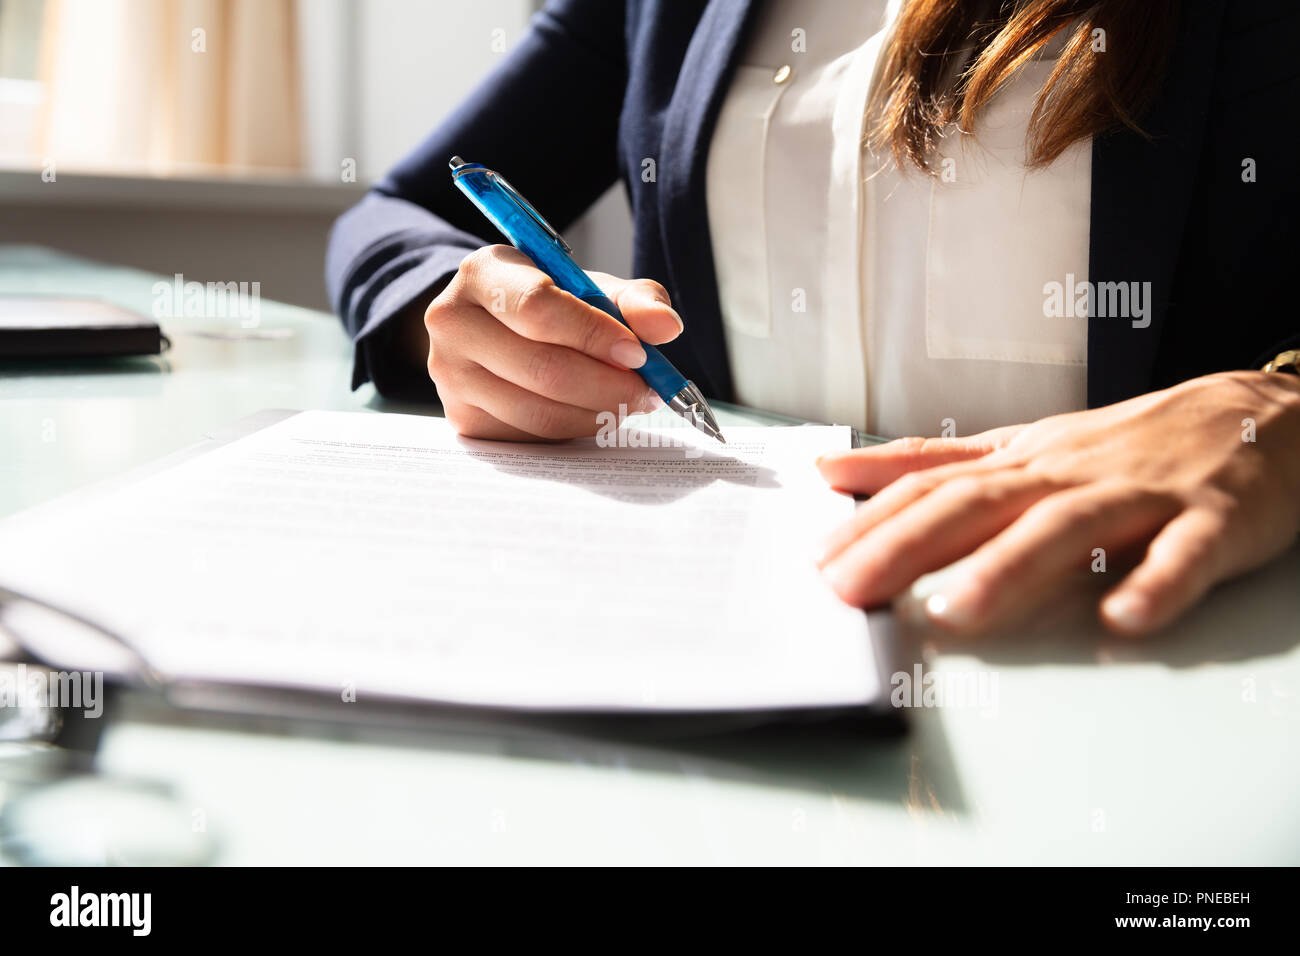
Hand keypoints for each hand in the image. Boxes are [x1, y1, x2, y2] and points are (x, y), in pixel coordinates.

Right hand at [424, 244, 683, 439]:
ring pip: (540, 411)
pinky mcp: (463, 419)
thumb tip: (667, 326)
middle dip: (608, 385)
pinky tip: (594, 412)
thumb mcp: (589, 288)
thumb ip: (634, 301)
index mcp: (482, 273)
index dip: (594, 335)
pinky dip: (575, 429)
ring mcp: (451, 376)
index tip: (639, 353)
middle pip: (542, 368)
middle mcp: (453, 323)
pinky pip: (532, 436)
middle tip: (648, 390)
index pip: (539, 308)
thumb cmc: (548, 304)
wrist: (495, 328)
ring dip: (598, 413)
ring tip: (628, 401)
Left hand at [815, 371, 1299, 636]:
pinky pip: (1186, 554)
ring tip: (954, 610)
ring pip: (1070, 527)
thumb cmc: (1128, 444)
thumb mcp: (1024, 446)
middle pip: (979, 504)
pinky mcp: (1216, 519)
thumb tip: (838, 470)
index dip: (870, 522)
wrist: (1261, 412)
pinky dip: (1156, 585)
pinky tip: (1123, 620)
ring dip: (1011, 568)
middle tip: (849, 589)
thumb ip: (934, 463)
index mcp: (1024, 461)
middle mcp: (1070, 473)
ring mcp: (1142, 494)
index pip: (932, 487)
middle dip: (907, 547)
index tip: (816, 560)